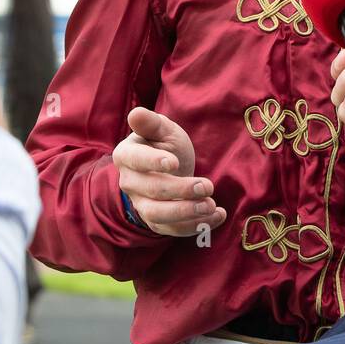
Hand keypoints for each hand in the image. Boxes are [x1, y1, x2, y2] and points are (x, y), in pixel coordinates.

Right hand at [113, 106, 226, 237]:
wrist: (171, 165)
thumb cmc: (163, 142)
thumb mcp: (162, 128)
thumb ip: (150, 123)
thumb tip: (135, 114)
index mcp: (127, 155)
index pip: (136, 160)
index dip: (154, 162)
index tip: (176, 162)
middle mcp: (129, 182)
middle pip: (152, 191)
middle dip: (181, 190)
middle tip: (208, 185)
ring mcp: (140, 204)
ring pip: (158, 215)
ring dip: (186, 213)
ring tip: (211, 206)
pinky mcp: (156, 221)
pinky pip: (172, 229)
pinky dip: (195, 226)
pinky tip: (217, 216)